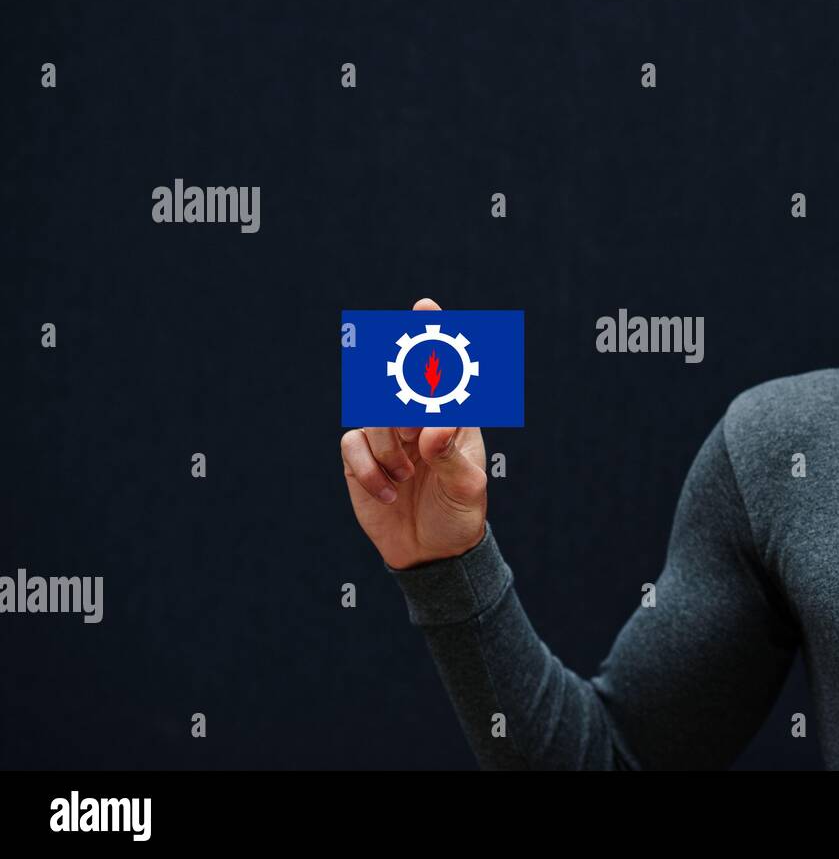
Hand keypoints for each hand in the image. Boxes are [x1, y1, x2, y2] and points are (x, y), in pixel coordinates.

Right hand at [341, 297, 488, 567]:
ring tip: (407, 480)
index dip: (431, 336)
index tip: (424, 306)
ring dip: (388, 452)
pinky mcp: (361, 456)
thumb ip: (450, 455)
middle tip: (418, 442)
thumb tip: (431, 428)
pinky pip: (352, 444)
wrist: (430, 553)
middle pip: (398, 389)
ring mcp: (388, 436)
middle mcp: (418, 419)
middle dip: (404, 412)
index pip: (443, 371)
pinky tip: (389, 494)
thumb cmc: (458, 515)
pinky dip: (370, 471)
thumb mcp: (466, 488)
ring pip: (373, 417)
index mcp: (453, 417)